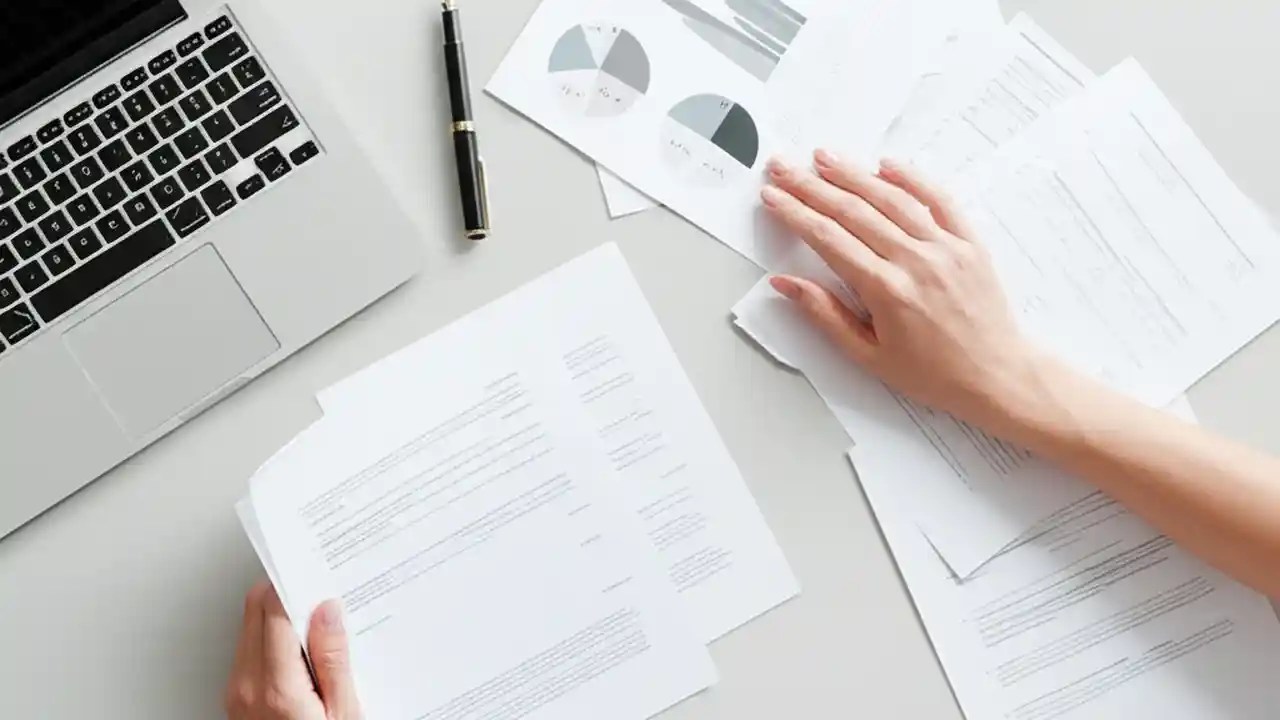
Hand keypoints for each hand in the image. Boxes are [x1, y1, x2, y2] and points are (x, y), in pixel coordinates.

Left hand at [225, 583, 361, 719]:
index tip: (316, 579)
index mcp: (277, 688)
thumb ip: (333, 661)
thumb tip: (328, 613)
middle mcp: (248, 685)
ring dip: (278, 616)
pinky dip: (271, 637)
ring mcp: (237, 691)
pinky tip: (300, 650)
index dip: (296, 587)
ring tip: (315, 627)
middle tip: (318, 596)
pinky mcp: (236, 696)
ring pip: (250, 626)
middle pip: (255, 610)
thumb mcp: (342, 713)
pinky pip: (249, 649)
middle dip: (285, 595)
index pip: (274, 612)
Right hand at [761, 151, 1051, 431]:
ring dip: (853, 174)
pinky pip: (939, 199)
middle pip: (852, 211)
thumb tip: (786, 283)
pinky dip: (912, 177)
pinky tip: (885, 164)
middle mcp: (915, 261)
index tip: (773, 197)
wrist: (997, 377)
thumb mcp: (868, 356)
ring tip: (823, 158)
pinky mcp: (969, 242)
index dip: (795, 213)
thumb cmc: (933, 374)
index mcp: (887, 291)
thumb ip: (825, 315)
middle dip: (811, 186)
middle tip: (784, 168)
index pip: (828, 239)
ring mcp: (945, 247)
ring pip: (891, 198)